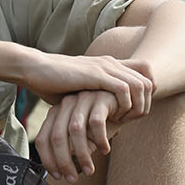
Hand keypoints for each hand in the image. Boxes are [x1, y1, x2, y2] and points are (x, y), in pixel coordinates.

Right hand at [21, 52, 152, 119]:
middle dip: (146, 104)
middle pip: (149, 81)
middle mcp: (112, 63)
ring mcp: (105, 67)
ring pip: (141, 85)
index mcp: (110, 65)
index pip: (146, 75)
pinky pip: (124, 89)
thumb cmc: (54, 83)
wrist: (35, 69)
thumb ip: (96, 97)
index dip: (147, 95)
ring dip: (137, 107)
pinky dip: (124, 106)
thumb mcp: (82, 90)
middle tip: (133, 121)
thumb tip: (103, 117)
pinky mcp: (96, 75)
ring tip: (124, 121)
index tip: (136, 112)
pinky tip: (114, 117)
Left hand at [35, 90, 121, 181]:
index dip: (48, 160)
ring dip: (82, 154)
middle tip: (72, 179)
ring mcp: (83, 99)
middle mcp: (66, 104)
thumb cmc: (103, 122)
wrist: (126, 104)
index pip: (43, 139)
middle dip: (64, 162)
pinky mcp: (101, 98)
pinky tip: (105, 150)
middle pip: (57, 136)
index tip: (57, 176)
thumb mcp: (84, 138)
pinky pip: (96, 122)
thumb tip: (61, 173)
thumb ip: (72, 150)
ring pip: (76, 130)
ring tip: (89, 170)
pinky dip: (100, 140)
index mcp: (56, 113)